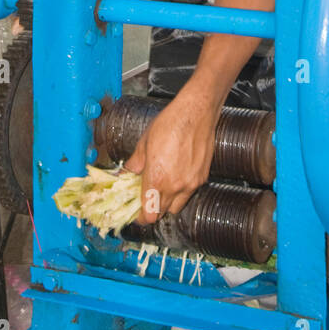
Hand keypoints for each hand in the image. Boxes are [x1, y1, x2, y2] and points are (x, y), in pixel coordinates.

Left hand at [125, 82, 218, 222]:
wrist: (196, 112)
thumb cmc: (170, 123)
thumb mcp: (144, 143)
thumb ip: (135, 164)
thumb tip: (126, 174)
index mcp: (157, 178)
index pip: (148, 214)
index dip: (140, 217)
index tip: (136, 213)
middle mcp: (175, 185)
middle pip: (162, 213)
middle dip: (152, 209)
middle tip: (145, 200)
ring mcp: (191, 183)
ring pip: (177, 206)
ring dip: (167, 203)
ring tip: (161, 188)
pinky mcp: (202, 178)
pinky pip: (189, 194)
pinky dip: (181, 191)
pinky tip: (176, 177)